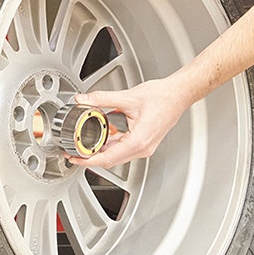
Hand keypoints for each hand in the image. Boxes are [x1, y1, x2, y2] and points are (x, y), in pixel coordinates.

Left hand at [67, 77, 189, 169]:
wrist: (178, 94)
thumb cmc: (162, 97)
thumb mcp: (127, 97)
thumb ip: (101, 99)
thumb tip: (83, 100)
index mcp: (138, 141)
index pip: (107, 158)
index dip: (88, 160)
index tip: (75, 159)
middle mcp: (142, 148)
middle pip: (111, 159)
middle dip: (91, 156)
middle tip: (74, 151)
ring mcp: (145, 146)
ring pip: (117, 154)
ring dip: (101, 150)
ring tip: (85, 142)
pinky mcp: (145, 141)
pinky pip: (124, 147)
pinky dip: (112, 143)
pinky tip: (104, 133)